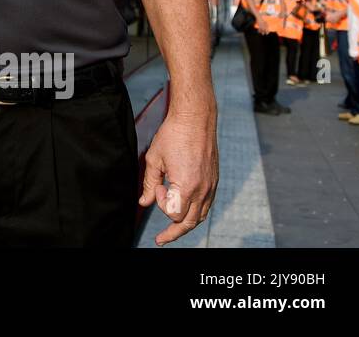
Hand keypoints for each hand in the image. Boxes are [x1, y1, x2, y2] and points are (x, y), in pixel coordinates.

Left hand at [138, 99, 218, 245]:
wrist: (196, 119)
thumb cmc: (173, 135)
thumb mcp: (154, 159)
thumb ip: (149, 183)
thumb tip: (144, 202)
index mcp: (187, 186)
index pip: (174, 214)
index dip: (161, 204)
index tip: (158, 186)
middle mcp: (203, 190)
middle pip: (189, 223)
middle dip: (173, 233)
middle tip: (161, 239)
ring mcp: (211, 186)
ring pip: (200, 216)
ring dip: (185, 224)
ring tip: (172, 229)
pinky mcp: (214, 181)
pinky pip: (206, 205)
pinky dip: (195, 212)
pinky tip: (185, 211)